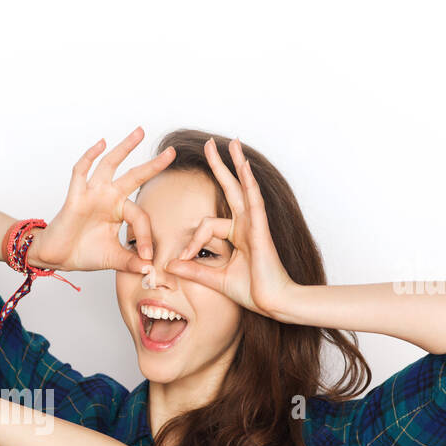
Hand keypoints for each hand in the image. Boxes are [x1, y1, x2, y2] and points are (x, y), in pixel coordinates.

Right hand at [26, 126, 174, 273]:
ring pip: (110, 165)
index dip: (145, 237)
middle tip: (172, 152)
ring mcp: (92, 194)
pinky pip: (81, 172)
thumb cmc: (83, 253)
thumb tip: (150, 270)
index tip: (146, 257)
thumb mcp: (113, 259)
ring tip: (140, 132)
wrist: (57, 257)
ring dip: (125, 148)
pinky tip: (101, 143)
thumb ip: (131, 262)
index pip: (140, 217)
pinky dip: (89, 156)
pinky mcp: (75, 196)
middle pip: (134, 176)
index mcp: (119, 211)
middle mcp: (108, 197)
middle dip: (154, 165)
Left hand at [163, 138, 298, 317]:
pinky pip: (254, 202)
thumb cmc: (252, 291)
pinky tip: (244, 166)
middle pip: (231, 188)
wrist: (274, 303)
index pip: (206, 226)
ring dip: (237, 164)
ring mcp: (255, 225)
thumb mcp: (215, 279)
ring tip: (231, 143)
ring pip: (244, 188)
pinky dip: (249, 183)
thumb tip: (171, 265)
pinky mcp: (261, 230)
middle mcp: (246, 225)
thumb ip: (194, 270)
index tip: (183, 259)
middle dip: (221, 166)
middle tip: (210, 144)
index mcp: (237, 235)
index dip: (191, 242)